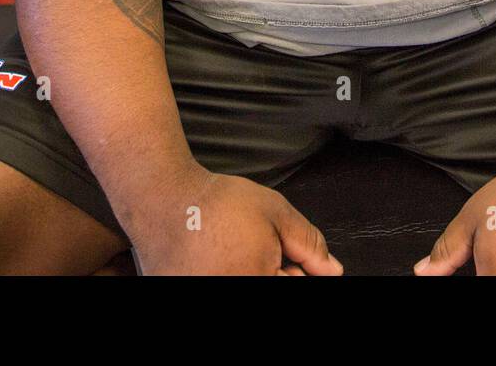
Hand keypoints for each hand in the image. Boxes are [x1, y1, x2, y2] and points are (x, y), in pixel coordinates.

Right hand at [128, 165, 342, 275]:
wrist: (163, 201)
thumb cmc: (217, 205)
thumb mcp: (275, 213)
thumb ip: (309, 244)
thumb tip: (332, 271)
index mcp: (260, 281)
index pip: (296, 284)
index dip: (293, 266)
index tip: (280, 250)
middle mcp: (235, 292)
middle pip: (271, 283)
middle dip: (272, 269)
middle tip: (251, 245)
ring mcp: (209, 293)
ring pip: (246, 281)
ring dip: (248, 270)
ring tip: (231, 250)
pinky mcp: (187, 291)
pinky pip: (219, 280)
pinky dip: (222, 271)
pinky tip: (216, 258)